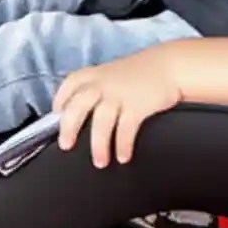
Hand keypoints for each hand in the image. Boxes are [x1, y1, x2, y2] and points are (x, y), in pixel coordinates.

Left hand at [54, 49, 181, 167]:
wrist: (171, 65)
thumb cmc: (141, 72)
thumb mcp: (113, 73)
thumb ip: (95, 88)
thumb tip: (78, 113)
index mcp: (94, 75)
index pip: (69, 86)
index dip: (60, 102)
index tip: (57, 117)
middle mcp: (103, 84)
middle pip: (78, 106)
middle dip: (69, 127)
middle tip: (67, 145)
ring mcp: (120, 94)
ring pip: (101, 122)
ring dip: (98, 145)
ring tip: (100, 162)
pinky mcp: (138, 105)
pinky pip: (125, 129)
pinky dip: (122, 144)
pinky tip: (123, 156)